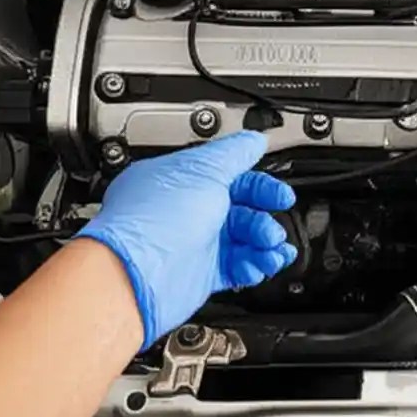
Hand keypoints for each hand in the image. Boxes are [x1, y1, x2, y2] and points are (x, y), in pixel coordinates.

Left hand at [74, 132, 296, 348]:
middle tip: (275, 224)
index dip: (257, 182)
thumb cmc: (154, 222)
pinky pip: (238, 266)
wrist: (137, 276)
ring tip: (274, 246)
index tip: (278, 192)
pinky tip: (266, 262)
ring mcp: (193, 241)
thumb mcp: (203, 171)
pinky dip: (256, 264)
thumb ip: (234, 154)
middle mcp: (185, 209)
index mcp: (180, 179)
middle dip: (264, 214)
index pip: (228, 173)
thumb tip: (254, 140)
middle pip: (240, 207)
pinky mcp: (200, 273)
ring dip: (265, 241)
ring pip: (242, 239)